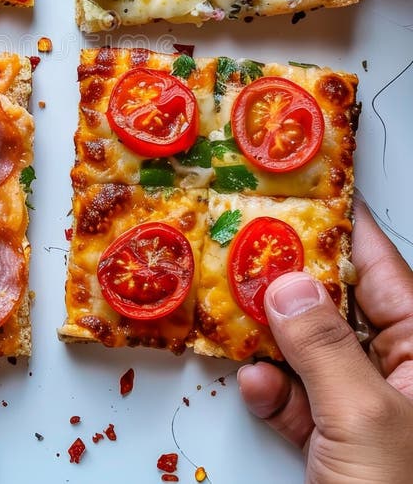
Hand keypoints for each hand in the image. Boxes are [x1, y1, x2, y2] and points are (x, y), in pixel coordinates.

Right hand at [238, 200, 412, 483]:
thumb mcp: (365, 420)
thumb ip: (322, 345)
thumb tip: (284, 284)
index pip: (381, 269)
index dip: (339, 226)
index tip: (297, 189)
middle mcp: (398, 373)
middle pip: (336, 303)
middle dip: (286, 280)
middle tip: (242, 245)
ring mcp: (365, 407)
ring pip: (308, 347)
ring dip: (269, 335)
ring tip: (234, 309)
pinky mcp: (335, 441)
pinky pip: (297, 396)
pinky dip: (272, 389)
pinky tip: (255, 384)